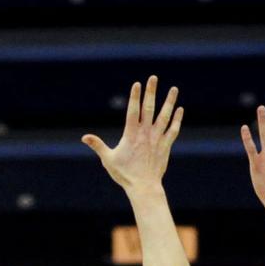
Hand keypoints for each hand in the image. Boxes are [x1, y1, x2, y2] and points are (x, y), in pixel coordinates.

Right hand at [82, 76, 181, 191]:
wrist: (144, 187)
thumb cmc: (125, 174)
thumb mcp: (108, 159)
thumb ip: (97, 145)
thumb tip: (84, 137)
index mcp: (131, 134)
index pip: (133, 110)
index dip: (135, 96)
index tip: (137, 83)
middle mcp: (145, 134)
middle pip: (149, 108)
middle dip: (151, 92)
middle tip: (154, 78)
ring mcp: (157, 139)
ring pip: (165, 116)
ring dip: (169, 102)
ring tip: (174, 89)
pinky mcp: (166, 146)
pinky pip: (173, 130)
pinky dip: (177, 119)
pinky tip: (180, 109)